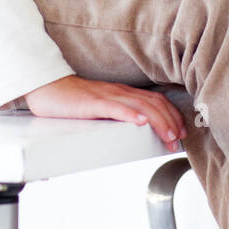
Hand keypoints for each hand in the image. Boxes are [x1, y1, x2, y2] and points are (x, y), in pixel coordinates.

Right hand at [24, 75, 186, 152]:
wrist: (47, 88)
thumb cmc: (72, 101)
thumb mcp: (101, 108)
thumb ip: (116, 117)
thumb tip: (131, 133)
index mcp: (123, 94)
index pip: (156, 101)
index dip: (172, 115)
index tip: (181, 132)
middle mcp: (119, 93)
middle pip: (154, 104)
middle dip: (171, 122)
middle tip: (178, 140)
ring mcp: (107, 97)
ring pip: (141, 107)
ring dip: (158, 122)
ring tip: (168, 136)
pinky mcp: (93, 103)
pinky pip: (115, 108)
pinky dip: (131, 115)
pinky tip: (140, 123)